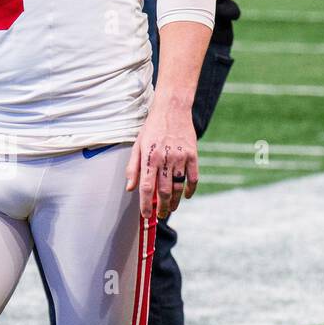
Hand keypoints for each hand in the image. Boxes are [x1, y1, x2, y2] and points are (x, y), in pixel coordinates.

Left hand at [126, 103, 197, 218]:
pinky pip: (193, 178)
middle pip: (164, 191)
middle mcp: (165, 159)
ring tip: (171, 209)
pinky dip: (190, 190)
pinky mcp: (193, 155)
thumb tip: (130, 188)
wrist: (172, 109)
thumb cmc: (152, 128)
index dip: (146, 204)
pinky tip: (185, 196)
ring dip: (175, 202)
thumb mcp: (137, 145)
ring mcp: (181, 158)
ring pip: (179, 187)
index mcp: (150, 157)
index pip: (147, 188)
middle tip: (160, 215)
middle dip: (162, 207)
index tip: (145, 215)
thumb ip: (133, 167)